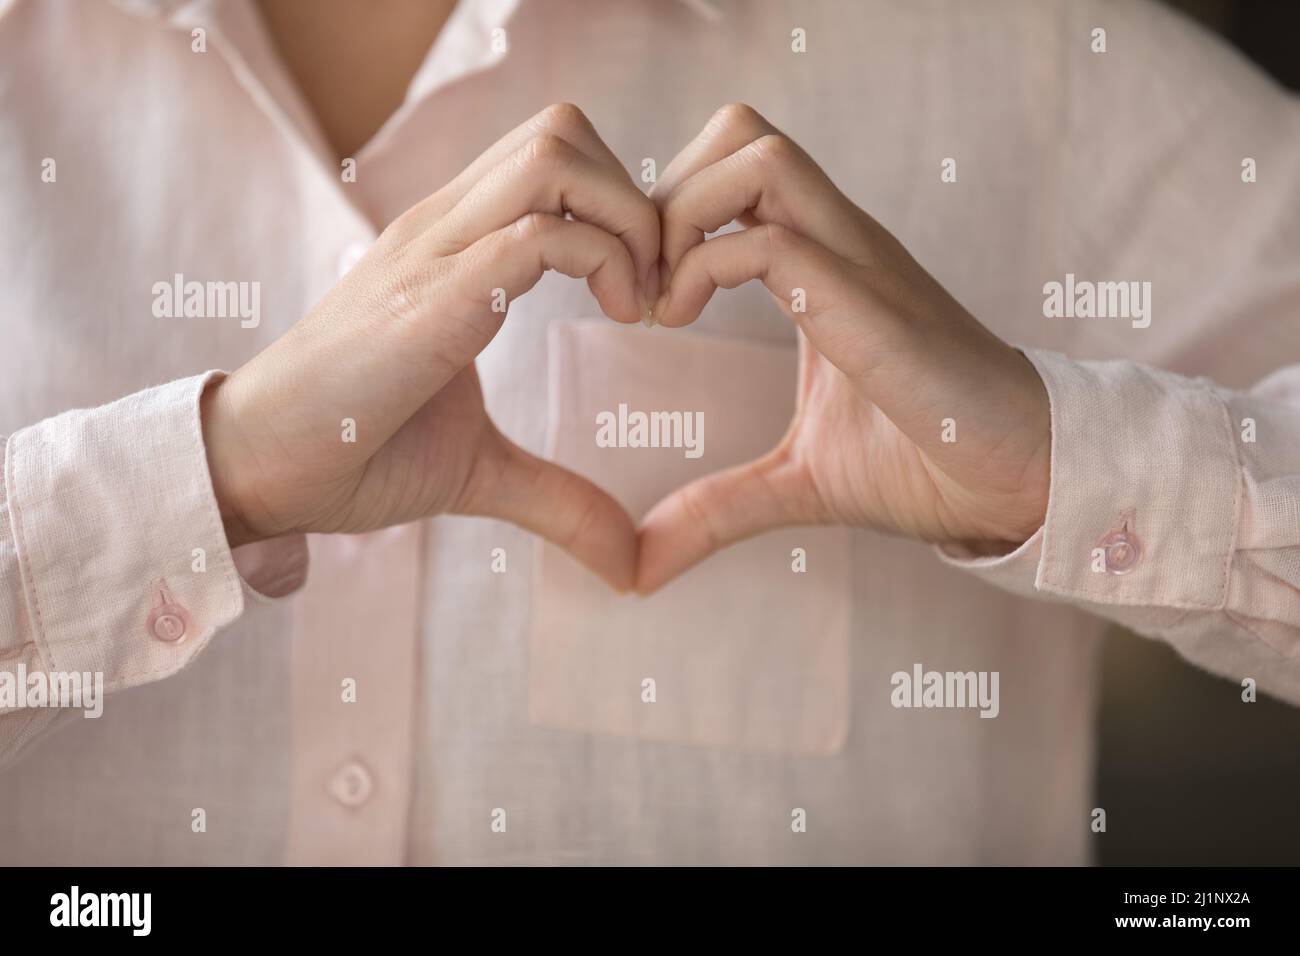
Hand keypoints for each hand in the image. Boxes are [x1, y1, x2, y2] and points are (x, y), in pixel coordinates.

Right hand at [202, 104, 659, 590]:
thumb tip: (626, 562)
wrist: (258, 469)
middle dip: (635, 198)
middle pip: (562, 129)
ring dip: (626, 220)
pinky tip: (619, 318)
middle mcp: (445, 227)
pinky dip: (605, 261)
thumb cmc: (356, 454)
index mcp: (454, 245)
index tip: (649, 294)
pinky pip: (537, 233)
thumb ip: (556, 495)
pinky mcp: (432, 297)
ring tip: (637, 303)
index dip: (622, 208)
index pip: (553, 155)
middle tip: (657, 288)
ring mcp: (435, 252)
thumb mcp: (479, 469)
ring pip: (554, 155)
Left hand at [637, 104, 1050, 592]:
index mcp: (820, 263)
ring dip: (682, 217)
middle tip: (643, 284)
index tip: (640, 300)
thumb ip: (715, 509)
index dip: (666, 213)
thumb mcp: (794, 485)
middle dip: (667, 192)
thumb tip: (639, 568)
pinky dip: (702, 269)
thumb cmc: (923, 464)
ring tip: (664, 303)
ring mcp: (858, 263)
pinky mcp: (872, 305)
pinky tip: (682, 322)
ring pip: (756, 156)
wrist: (1019, 482)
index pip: (735, 167)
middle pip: (740, 130)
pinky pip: (772, 244)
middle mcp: (838, 243)